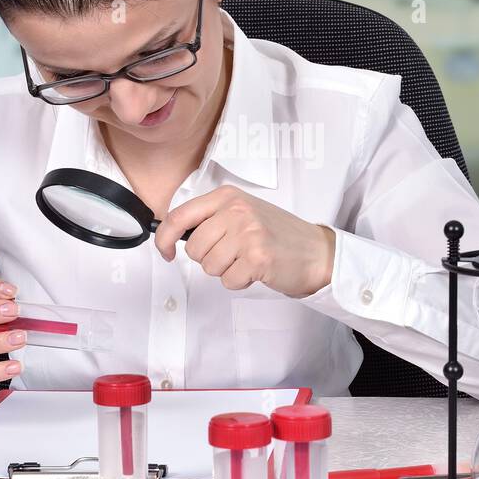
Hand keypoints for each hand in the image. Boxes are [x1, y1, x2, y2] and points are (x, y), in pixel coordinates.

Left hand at [154, 186, 335, 297]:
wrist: (315, 251)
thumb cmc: (277, 234)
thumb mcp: (242, 212)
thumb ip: (210, 218)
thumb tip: (171, 234)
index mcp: (227, 196)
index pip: (180, 216)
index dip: (163, 238)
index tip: (165, 252)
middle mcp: (236, 211)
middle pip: (194, 248)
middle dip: (208, 259)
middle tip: (232, 254)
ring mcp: (248, 233)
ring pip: (209, 266)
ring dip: (225, 271)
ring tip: (246, 260)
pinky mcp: (258, 258)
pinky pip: (228, 281)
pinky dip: (240, 282)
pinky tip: (256, 270)